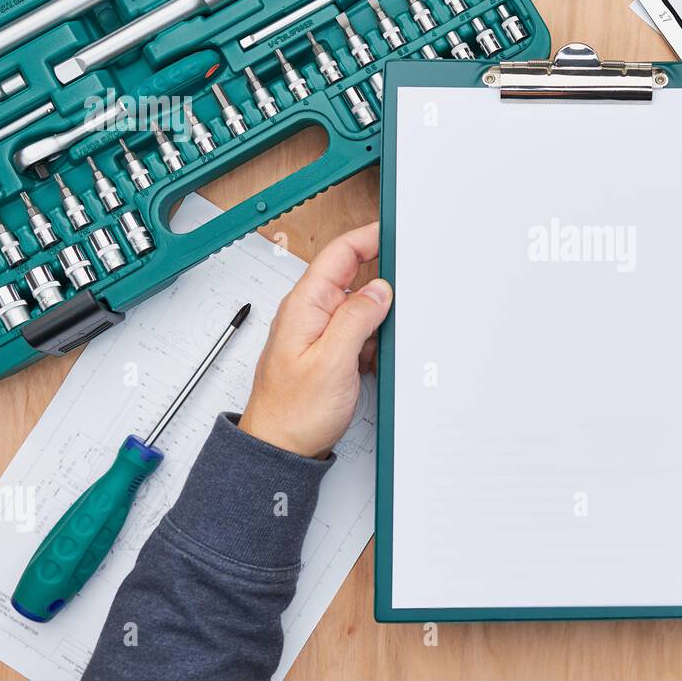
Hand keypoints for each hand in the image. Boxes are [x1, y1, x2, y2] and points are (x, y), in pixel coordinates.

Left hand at [239, 224, 392, 458]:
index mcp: (305, 305)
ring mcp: (317, 331)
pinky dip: (369, 342)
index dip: (369, 236)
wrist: (280, 449)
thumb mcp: (333, 361)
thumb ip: (357, 318)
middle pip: (351, 277)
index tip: (395, 231)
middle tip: (402, 296)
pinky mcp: (325, 350)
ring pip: (358, 307)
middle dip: (380, 285)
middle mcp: (309, 312)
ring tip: (373, 348)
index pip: (340, 253)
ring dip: (375, 321)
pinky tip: (368, 363)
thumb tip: (379, 289)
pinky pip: (356, 332)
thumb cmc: (294, 412)